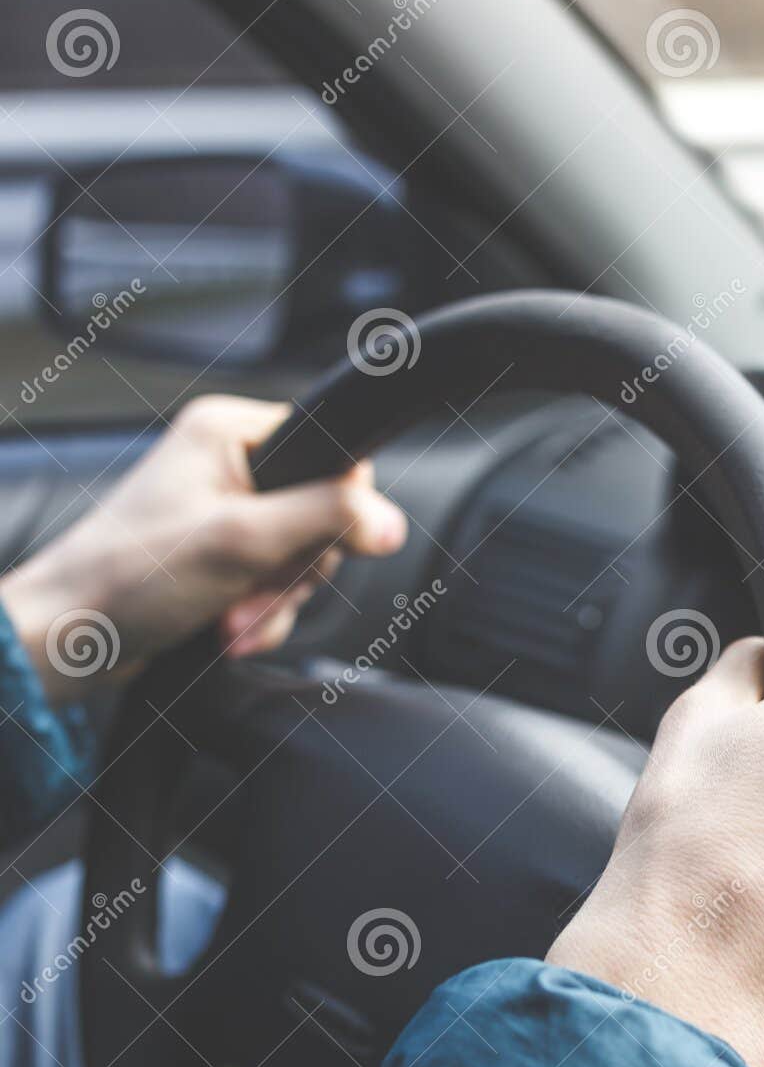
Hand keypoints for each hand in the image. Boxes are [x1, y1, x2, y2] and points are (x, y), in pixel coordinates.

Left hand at [0, 395, 406, 700]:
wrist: (70, 636)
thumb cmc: (127, 578)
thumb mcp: (242, 542)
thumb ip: (325, 520)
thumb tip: (391, 521)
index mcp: (230, 430)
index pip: (330, 450)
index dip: (338, 508)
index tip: (317, 548)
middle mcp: (227, 464)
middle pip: (321, 515)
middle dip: (293, 573)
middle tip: (254, 596)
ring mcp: (224, 513)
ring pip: (299, 558)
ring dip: (274, 603)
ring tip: (233, 625)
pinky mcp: (218, 558)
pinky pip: (272, 584)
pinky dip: (259, 616)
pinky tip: (230, 633)